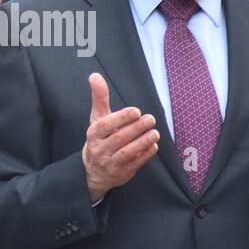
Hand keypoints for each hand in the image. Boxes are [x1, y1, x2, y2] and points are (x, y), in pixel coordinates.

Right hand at [81, 73, 157, 201]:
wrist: (93, 171)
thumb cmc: (99, 138)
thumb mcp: (97, 118)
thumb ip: (99, 97)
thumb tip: (94, 75)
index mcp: (93, 134)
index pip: (106, 125)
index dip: (121, 118)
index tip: (136, 111)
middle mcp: (99, 149)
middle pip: (119, 138)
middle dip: (136, 128)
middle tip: (151, 118)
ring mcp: (110, 163)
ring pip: (127, 152)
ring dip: (142, 142)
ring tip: (155, 133)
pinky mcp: (121, 173)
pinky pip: (134, 164)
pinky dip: (145, 155)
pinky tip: (153, 146)